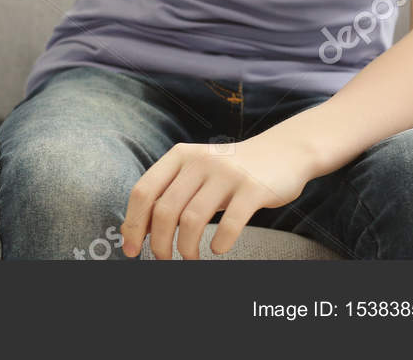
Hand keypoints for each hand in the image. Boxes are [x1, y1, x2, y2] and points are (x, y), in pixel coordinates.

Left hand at [121, 131, 316, 258]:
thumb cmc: (230, 172)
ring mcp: (227, 174)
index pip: (143, 191)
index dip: (133, 224)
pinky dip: (221, 242)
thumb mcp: (196, 173)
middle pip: (165, 210)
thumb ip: (169, 194)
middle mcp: (199, 161)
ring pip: (192, 219)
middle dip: (159, 243)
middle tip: (163, 260)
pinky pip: (231, 223)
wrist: (282, 152)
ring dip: (186, 248)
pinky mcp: (253, 188)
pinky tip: (218, 249)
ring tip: (190, 258)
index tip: (130, 249)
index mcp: (179, 156)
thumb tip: (135, 229)